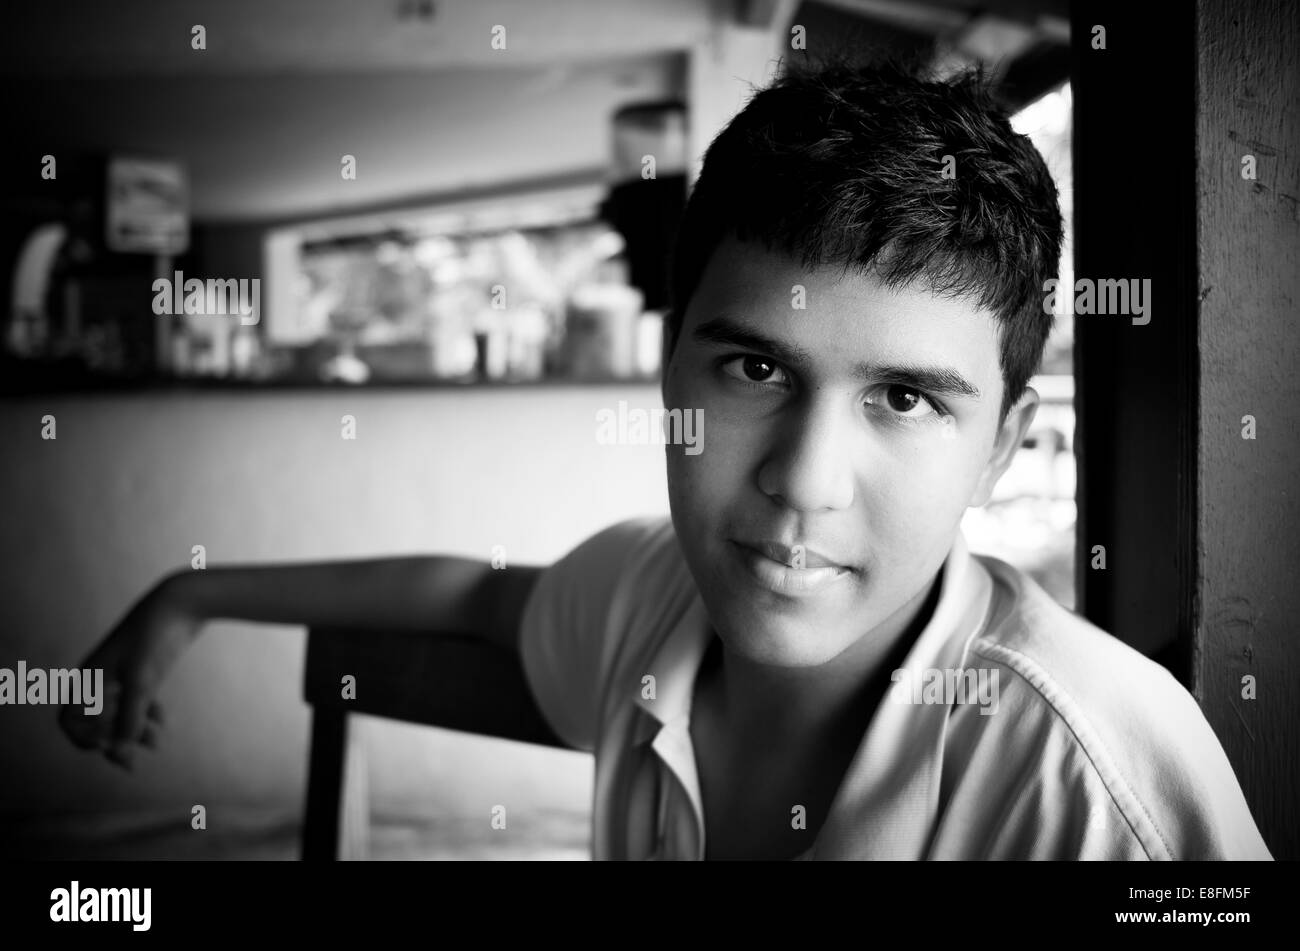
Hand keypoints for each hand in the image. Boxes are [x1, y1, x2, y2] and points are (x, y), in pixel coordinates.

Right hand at [58, 577, 202, 770]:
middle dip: (112, 740)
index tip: (106, 744)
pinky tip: (161, 723)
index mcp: (91, 675)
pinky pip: (136, 702)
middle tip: (132, 760)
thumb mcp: (143, 681)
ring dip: (132, 732)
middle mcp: (101, 676)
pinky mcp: (144, 670)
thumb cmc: (156, 637)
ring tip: (155, 742)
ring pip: (119, 713)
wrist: (183, 602)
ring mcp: (123, 673)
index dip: (82, 736)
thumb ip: (131, 719)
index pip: (69, 718)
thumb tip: (120, 756)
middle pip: (95, 721)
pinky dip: (146, 716)